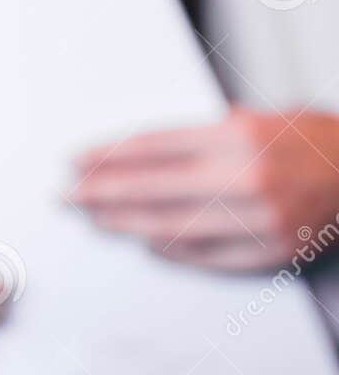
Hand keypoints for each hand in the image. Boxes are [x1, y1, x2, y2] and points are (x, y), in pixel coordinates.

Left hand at [72, 108, 338, 271]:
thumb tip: (132, 155)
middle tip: (65, 196)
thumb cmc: (309, 142)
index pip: (149, 147)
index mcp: (235, 136)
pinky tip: (144, 242)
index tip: (75, 162)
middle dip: (98, 192)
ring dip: (124, 223)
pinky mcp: (267, 250)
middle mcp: (244, 177)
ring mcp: (256, 218)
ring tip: (94, 219)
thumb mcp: (252, 118)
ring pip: (169, 226)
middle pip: (149, 187)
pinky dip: (168, 249)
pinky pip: (202, 255)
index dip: (105, 156)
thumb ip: (198, 136)